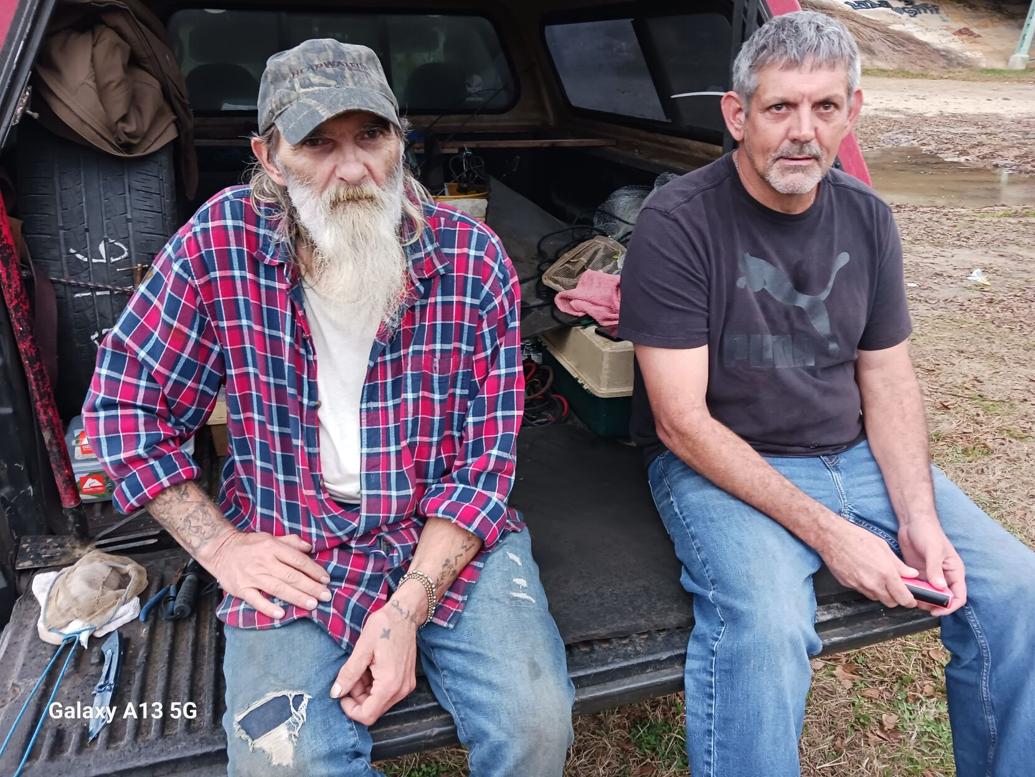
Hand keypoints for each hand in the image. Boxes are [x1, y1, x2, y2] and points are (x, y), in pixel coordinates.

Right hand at [201, 530, 330, 617]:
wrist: (220, 549)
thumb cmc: (249, 544)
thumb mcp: (270, 536)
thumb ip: (291, 541)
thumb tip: (309, 547)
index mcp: (273, 547)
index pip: (298, 560)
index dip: (314, 570)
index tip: (326, 579)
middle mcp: (264, 561)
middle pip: (291, 576)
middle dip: (311, 587)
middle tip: (325, 596)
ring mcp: (252, 576)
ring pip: (278, 588)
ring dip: (297, 597)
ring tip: (312, 604)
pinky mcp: (241, 588)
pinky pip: (256, 600)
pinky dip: (268, 607)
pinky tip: (281, 614)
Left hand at [330, 588, 423, 725]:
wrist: (404, 613)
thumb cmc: (383, 627)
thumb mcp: (362, 649)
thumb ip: (349, 674)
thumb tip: (335, 693)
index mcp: (390, 684)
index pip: (368, 715)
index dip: (350, 709)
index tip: (341, 694)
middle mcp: (401, 690)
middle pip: (373, 710)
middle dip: (357, 698)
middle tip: (351, 676)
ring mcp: (405, 686)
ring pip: (379, 702)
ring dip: (365, 691)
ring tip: (361, 668)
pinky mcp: (406, 680)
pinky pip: (387, 694)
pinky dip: (374, 686)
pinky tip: (370, 668)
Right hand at [817, 518, 920, 608]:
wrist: (832, 537)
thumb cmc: (856, 538)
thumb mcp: (883, 547)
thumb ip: (899, 565)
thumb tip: (912, 574)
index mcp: (886, 573)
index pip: (903, 598)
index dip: (910, 601)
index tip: (911, 600)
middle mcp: (873, 583)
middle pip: (891, 603)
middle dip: (896, 598)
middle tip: (897, 588)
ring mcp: (860, 586)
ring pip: (877, 598)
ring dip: (881, 593)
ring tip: (879, 579)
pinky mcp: (849, 585)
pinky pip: (863, 592)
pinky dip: (868, 588)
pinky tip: (865, 574)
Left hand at [899, 517, 966, 615]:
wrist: (912, 522)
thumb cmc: (928, 532)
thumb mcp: (933, 550)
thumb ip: (935, 568)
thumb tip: (939, 587)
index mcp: (954, 571)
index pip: (958, 595)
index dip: (950, 606)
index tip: (938, 611)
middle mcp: (944, 576)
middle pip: (943, 598)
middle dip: (934, 605)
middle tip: (920, 604)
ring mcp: (931, 575)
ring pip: (930, 595)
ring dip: (922, 599)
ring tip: (911, 598)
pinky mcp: (918, 573)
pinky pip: (918, 587)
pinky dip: (914, 591)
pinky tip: (905, 591)